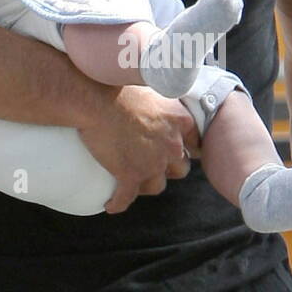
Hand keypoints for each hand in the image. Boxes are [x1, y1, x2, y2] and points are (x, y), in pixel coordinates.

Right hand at [77, 86, 201, 214]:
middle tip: (153, 162)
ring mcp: (152, 164)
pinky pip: (125, 198)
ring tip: (134, 181)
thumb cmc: (120, 87)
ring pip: (157, 186)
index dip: (186, 149)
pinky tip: (111, 205)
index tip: (178, 150)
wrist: (97, 101)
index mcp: (180, 122)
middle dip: (169, 168)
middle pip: (180, 168)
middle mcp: (171, 146)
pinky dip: (117, 203)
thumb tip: (158, 100)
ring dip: (147, 184)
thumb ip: (163, 101)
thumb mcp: (153, 88)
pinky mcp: (130, 176)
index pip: (195, 143)